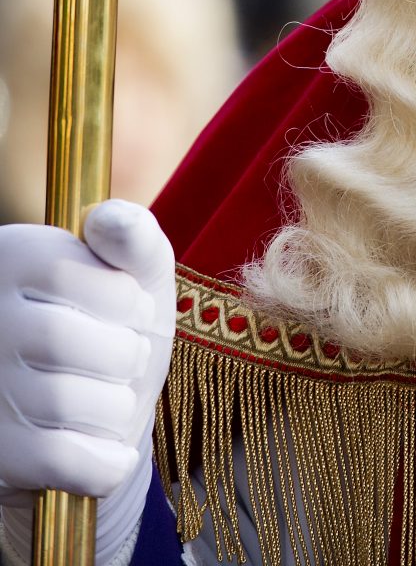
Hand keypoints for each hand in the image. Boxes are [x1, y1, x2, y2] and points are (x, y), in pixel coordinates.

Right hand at [0, 202, 174, 503]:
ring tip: (110, 399)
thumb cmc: (111, 330)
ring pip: (70, 403)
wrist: (80, 417)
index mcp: (14, 258)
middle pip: (76, 342)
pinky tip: (112, 452)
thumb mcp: (132, 274)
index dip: (125, 301)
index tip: (128, 310)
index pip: (83, 279)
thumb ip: (134, 238)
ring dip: (116, 409)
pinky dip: (102, 463)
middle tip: (126, 359)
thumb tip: (109, 220)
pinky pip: (60, 460)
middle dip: (126, 357)